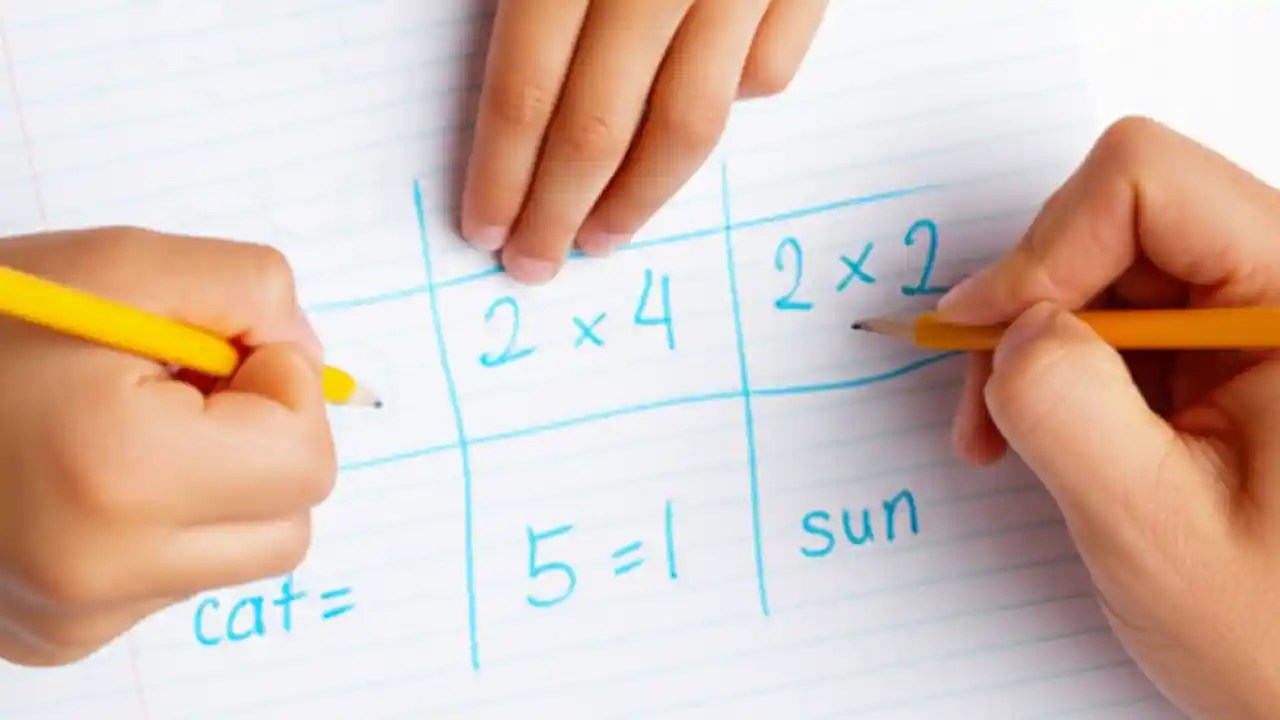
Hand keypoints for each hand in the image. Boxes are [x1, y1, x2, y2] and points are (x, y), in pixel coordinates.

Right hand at [0, 228, 334, 666]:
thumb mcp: (117, 266)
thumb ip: (248, 292)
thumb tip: (310, 360)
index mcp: (119, 479)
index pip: (307, 461)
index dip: (280, 388)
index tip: (216, 354)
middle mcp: (98, 575)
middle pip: (290, 521)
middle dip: (263, 444)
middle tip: (181, 389)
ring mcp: (75, 618)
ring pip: (238, 554)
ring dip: (216, 486)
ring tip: (126, 429)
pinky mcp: (57, 638)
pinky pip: (173, 580)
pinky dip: (162, 524)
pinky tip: (93, 475)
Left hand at [461, 0, 827, 283]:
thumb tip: (508, 94)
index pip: (528, 91)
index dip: (501, 172)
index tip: (485, 228)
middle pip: (602, 128)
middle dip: (559, 211)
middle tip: (535, 261)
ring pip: (692, 123)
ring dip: (641, 196)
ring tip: (604, 232)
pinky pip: (771, 68)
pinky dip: (734, 105)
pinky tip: (690, 127)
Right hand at [939, 117, 1279, 718]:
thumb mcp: (1156, 530)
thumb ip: (1068, 409)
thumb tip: (1007, 326)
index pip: (1148, 185)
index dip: (1046, 248)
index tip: (988, 333)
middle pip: (1119, 214)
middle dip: (1031, 302)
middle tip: (986, 396)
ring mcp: (1262, 315)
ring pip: (1108, 261)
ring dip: (1039, 338)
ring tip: (1011, 431)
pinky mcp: (1233, 346)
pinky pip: (1124, 312)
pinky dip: (1065, 363)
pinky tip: (1056, 430)